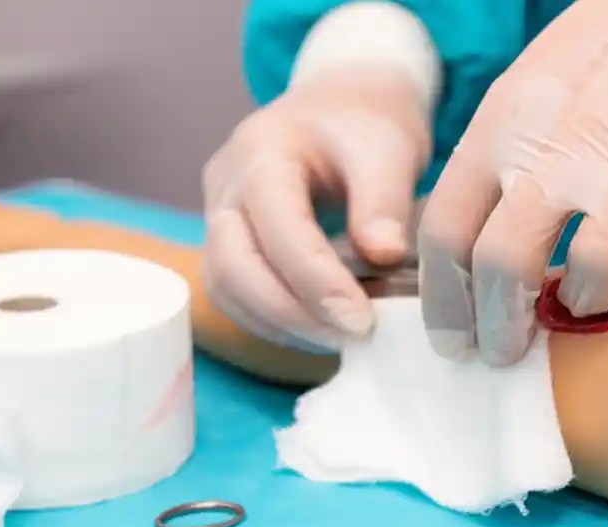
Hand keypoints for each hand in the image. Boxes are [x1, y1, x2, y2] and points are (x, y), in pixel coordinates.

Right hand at [202, 69, 430, 351]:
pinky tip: (321, 327)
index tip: (361, 320)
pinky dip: (273, 321)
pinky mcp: (225, 244)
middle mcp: (226, 184)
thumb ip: (385, 201)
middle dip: (291, 312)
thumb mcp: (389, 148)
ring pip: (225, 287)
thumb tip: (383, 257)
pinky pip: (234, 295)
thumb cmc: (365, 125)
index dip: (315, 280)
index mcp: (263, 150)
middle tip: (353, 335)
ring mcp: (217, 216)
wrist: (340, 108)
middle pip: (232, 264)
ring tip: (342, 336)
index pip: (276, 224)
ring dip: (281, 323)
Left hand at [417, 0, 607, 364]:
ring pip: (594, 269)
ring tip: (588, 301)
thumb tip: (474, 269)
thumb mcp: (526, 99)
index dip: (444, 302)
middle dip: (499, 326)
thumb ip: (498, 174)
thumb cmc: (605, 63)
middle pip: (503, 262)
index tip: (453, 343)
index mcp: (502, 129)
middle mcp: (557, 148)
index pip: (447, 233)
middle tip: (507, 352)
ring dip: (587, 302)